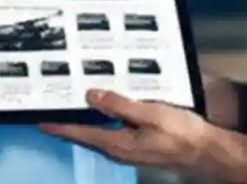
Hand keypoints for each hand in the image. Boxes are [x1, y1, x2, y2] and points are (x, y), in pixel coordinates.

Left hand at [41, 89, 214, 175]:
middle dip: (70, 125)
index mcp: (118, 143)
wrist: (205, 151)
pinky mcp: (140, 148)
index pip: (82, 134)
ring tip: (75, 109)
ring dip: (87, 125)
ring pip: (101, 136)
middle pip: (88, 137)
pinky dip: (105, 124)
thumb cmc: (180, 132)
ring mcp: (130, 151)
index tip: (42, 122)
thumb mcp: (150, 113)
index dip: (61, 127)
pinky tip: (109, 113)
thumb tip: (91, 95)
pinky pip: (114, 135)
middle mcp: (119, 151)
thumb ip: (119, 105)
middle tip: (54, 111)